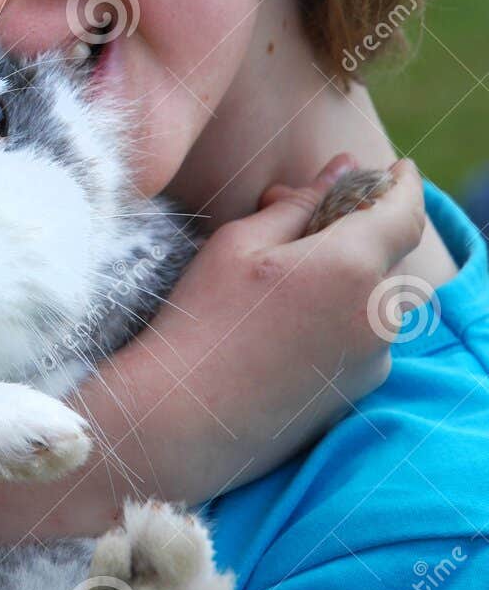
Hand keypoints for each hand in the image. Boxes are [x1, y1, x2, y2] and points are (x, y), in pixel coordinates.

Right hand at [66, 154, 426, 507]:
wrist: (184, 421)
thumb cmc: (203, 322)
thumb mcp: (242, 242)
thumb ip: (302, 201)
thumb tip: (347, 168)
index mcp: (352, 267)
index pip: (404, 211)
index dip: (403, 184)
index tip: (398, 168)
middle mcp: (377, 316)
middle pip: (387, 254)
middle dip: (355, 228)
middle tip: (294, 215)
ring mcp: (372, 360)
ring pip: (374, 297)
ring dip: (345, 276)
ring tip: (277, 277)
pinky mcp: (357, 391)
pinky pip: (362, 336)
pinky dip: (338, 316)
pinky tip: (280, 324)